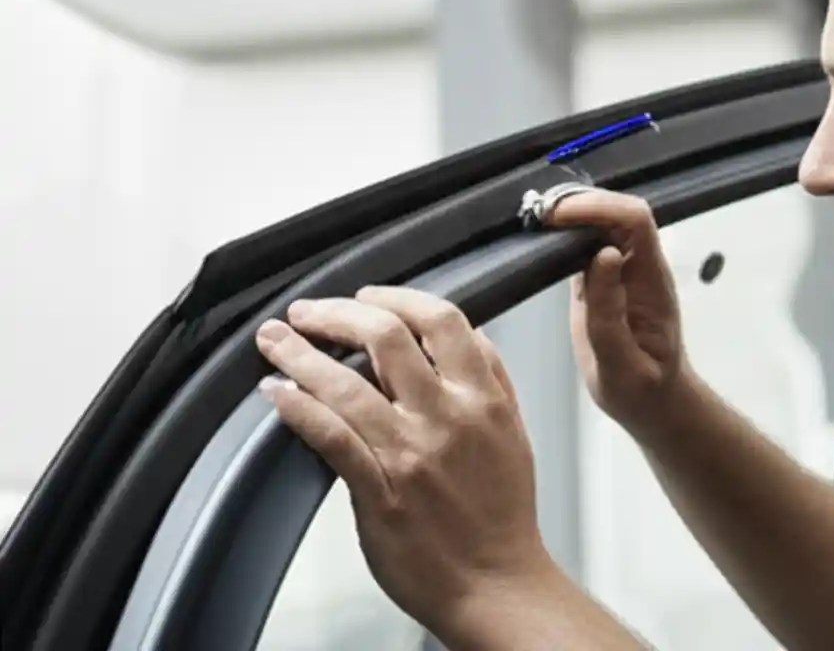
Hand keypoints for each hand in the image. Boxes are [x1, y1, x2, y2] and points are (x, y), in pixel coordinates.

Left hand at [254, 287, 557, 639]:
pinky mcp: (381, 492)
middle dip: (335, 313)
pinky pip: (330, 437)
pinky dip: (297, 407)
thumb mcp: (513, 434)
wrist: (497, 585)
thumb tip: (470, 335)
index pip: (441, 320)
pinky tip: (277, 394)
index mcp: (484, 399)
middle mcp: (449, 418)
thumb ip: (495, 380)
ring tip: (273, 341)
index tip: (366, 295)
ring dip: (299, 354)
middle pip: (386, 335)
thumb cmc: (502, 515)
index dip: (395, 296)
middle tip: (307, 311)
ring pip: (346, 384)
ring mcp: (413, 455)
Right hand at [544, 190, 694, 430]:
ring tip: (533, 221)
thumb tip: (603, 254)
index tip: (558, 217)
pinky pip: (588, 243)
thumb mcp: (623, 366)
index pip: (635, 220)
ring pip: (603, 222)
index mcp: (651, 281)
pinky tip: (539, 237)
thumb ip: (610, 314)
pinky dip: (564, 233)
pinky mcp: (602, 279)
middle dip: (579, 203)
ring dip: (570, 213)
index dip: (598, 207)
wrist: (653, 402)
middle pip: (618, 211)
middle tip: (537, 216)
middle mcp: (639, 266)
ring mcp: (622, 271)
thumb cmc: (641, 390)